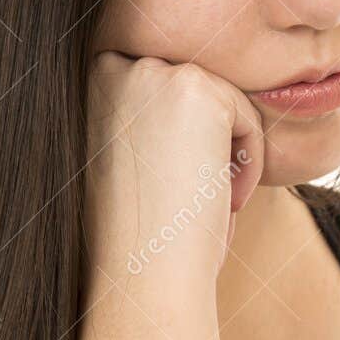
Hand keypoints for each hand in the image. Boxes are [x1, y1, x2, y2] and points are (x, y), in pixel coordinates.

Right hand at [83, 53, 264, 297]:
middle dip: (206, 145)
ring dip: (227, 156)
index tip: (172, 188)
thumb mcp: (131, 161)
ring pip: (224, 103)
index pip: (164, 93)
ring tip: (206, 202)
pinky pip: (247, 117)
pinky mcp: (195, 87)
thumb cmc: (136, 235)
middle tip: (193, 198)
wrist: (142, 273)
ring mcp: (153, 72)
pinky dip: (250, 163)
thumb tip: (193, 105)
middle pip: (196, 92)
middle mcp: (114, 67)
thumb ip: (153, 119)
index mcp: (90, 84)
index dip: (182, 144)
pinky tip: (221, 198)